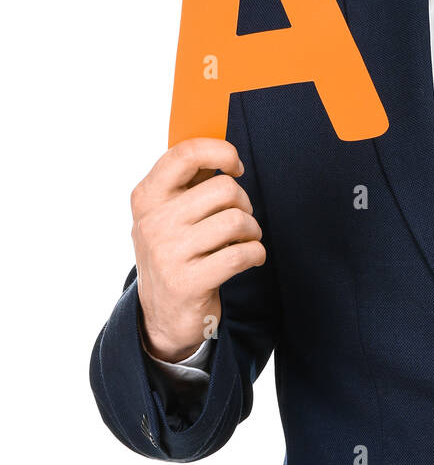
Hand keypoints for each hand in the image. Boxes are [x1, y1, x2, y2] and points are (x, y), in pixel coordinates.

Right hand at [130, 137, 264, 361]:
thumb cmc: (176, 253)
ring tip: (244, 240)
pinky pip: (242, 254)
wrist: (162, 315)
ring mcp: (167, 254)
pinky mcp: (187, 283)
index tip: (236, 166)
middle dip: (244, 203)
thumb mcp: (169, 214)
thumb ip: (189, 181)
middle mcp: (152, 223)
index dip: (221, 152)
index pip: (185, 154)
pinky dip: (256, 254)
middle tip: (241, 219)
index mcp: (147, 197)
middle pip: (224, 188)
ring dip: (252, 231)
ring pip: (237, 220)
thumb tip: (223, 148)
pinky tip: (251, 258)